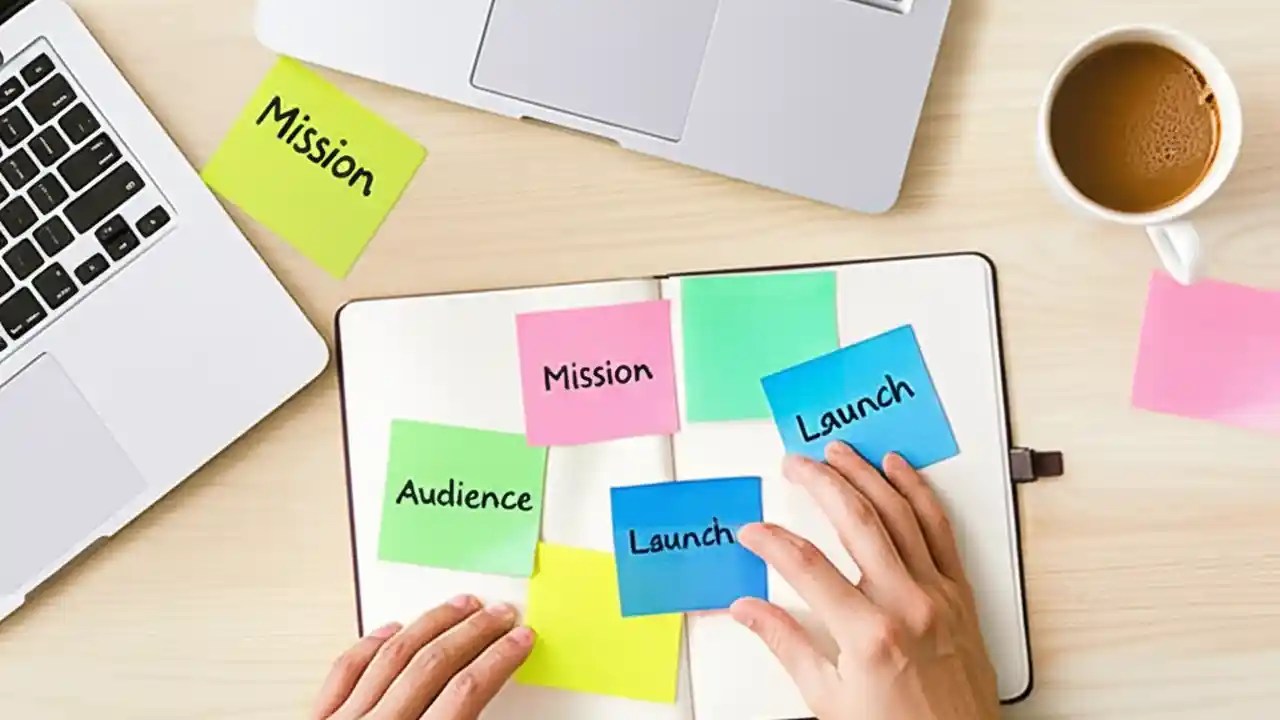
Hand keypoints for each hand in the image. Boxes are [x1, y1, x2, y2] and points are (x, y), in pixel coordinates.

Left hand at [313, 596, 533, 719]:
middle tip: (499, 614)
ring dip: (432, 625)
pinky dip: (371, 645)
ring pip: (393, 655)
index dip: (499, 660)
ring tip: (458, 607)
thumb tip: (491, 702)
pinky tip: (392, 630)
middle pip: (434, 663)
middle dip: (474, 633)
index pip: (467, 691)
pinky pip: (345, 671)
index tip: (519, 641)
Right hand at [731, 442, 998, 719]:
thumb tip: (749, 611)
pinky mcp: (962, 594)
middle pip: (856, 521)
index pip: (806, 566)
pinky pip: (940, 528)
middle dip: (819, 483)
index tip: (754, 532)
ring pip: (899, 513)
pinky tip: (900, 470)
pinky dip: (919, 492)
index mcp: (869, 636)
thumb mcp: (829, 700)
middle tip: (795, 464)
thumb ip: (786, 645)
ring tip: (840, 454)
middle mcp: (908, 606)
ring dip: (867, 475)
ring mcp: (939, 595)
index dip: (773, 541)